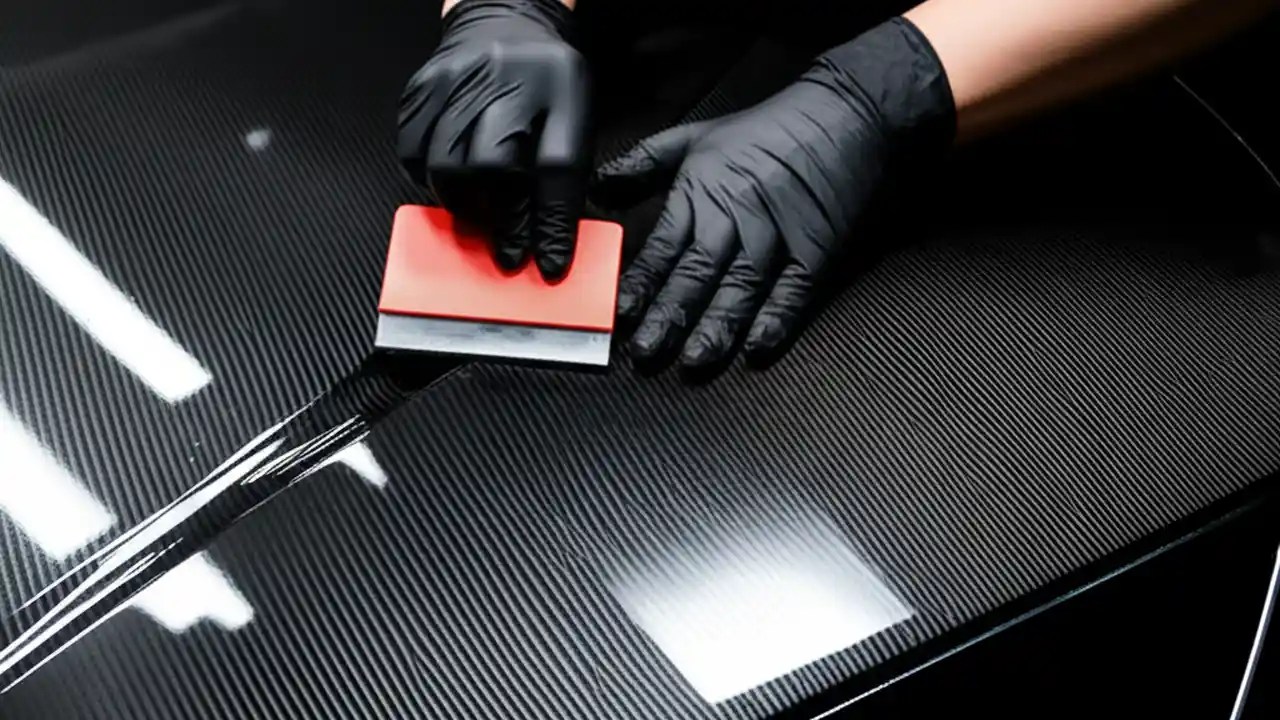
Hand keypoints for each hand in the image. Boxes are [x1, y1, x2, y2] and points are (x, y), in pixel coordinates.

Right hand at [398, 0, 587, 279]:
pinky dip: (429, 181)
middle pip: (494, 168)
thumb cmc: (547, 80)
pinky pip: (413, 152)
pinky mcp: (421, 89)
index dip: (550, 225)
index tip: (546, 264)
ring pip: (447, 166)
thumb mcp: (576, 117)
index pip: (557, 168)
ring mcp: (457, 81)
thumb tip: (548, 241)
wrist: (507, 18)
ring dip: (463, 206)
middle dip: (502, 220)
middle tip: (507, 247)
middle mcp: (506, 80)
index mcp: (559, 89)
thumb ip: (565, 175)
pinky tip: (450, 183)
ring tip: (479, 215)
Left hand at [591, 18, 953, 372]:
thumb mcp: (696, 136)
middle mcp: (736, 219)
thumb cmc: (769, 129)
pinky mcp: (816, 250)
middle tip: (645, 352)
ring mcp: (778, 237)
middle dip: (669, 315)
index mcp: (703, 195)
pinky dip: (777, 317)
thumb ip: (643, 164)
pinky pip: (794, 290)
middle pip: (697, 274)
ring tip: (695, 359)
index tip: (622, 310)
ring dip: (717, 326)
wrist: (845, 112)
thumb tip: (599, 186)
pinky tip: (759, 344)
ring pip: (741, 287)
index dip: (643, 281)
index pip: (664, 246)